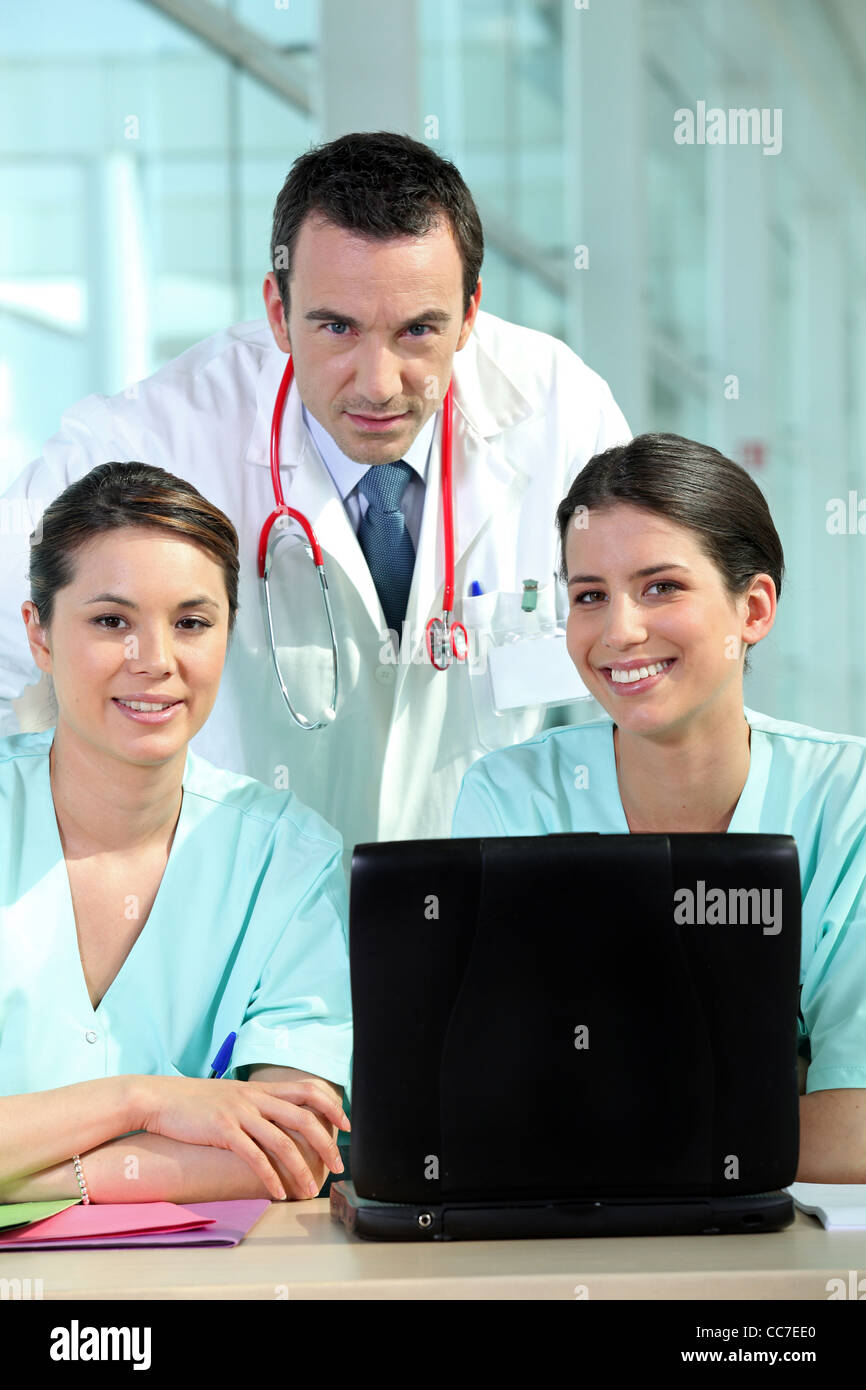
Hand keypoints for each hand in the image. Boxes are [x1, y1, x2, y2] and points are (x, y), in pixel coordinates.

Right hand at [134, 1075, 349, 1199]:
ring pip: (282, 1140)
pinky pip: (254, 1156)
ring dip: (300, 1168)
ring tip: (310, 1190)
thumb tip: (274, 1120)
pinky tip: (278, 1192)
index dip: (332, 1105)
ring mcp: (240, 1113)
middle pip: (304, 1116)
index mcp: (260, 1089)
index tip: (347, 1124)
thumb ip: (254, 1105)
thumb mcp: (230, 1096)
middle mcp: (255, 1098)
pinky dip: (270, 1176)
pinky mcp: (223, 1130)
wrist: (158, 1098)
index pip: (308, 1089)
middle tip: (338, 1165)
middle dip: (326, 1143)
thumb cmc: (193, 1102)